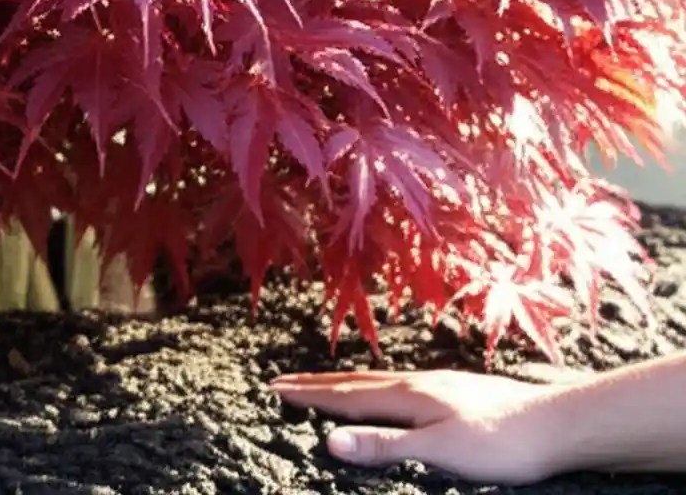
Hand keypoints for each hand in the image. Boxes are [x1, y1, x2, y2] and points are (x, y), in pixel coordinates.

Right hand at [271, 369, 568, 484]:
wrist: (560, 425)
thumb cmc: (501, 444)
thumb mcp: (438, 451)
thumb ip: (384, 445)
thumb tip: (330, 440)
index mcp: (408, 397)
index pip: (345, 396)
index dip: (308, 395)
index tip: (273, 388)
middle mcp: (418, 384)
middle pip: (355, 382)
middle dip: (316, 383)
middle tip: (282, 380)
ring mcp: (439, 385)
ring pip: (378, 382)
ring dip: (344, 383)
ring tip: (325, 384)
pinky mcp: (457, 392)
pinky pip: (398, 386)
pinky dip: (373, 388)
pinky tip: (388, 394)